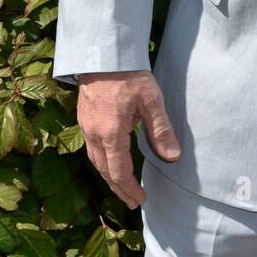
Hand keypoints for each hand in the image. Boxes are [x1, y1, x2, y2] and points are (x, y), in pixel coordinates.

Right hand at [76, 71, 181, 208]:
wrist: (103, 54)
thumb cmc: (129, 75)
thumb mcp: (151, 101)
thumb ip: (161, 131)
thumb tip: (172, 158)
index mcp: (111, 134)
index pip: (119, 172)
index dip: (130, 189)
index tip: (141, 200)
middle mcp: (94, 135)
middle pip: (105, 171)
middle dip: (119, 189)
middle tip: (133, 201)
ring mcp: (86, 127)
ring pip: (95, 161)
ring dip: (109, 177)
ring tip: (122, 187)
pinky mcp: (84, 120)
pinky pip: (91, 149)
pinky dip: (102, 163)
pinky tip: (111, 161)